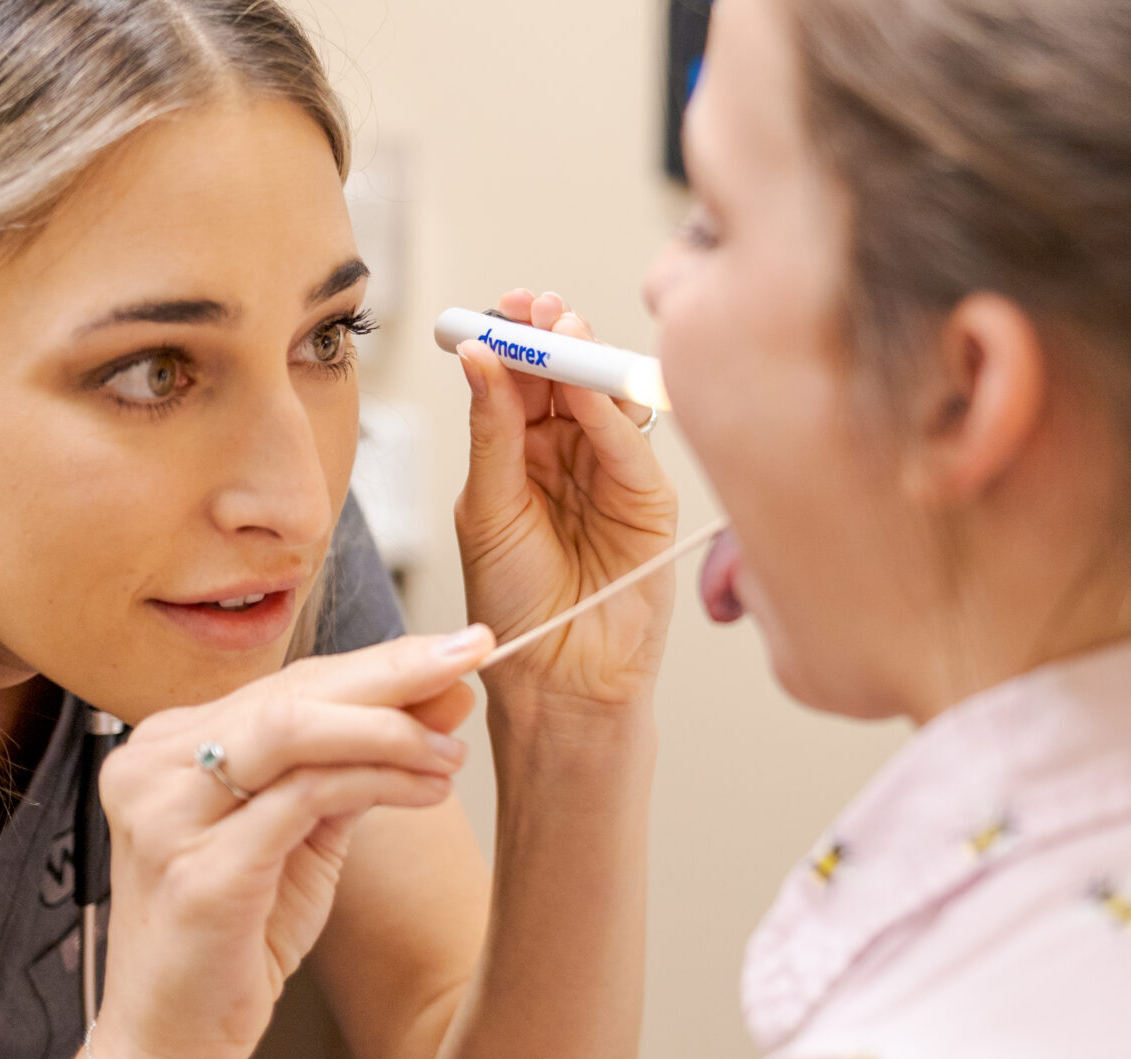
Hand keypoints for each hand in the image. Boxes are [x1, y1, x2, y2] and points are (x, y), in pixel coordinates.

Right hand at [88, 628, 491, 1058]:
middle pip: (293, 693)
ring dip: (390, 730)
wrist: (172, 1044)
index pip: (289, 684)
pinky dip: (376, 782)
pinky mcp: (198, 873)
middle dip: (394, 673)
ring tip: (452, 748)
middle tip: (472, 656)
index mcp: (169, 745)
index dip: (380, 664)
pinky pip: (303, 798)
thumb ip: (358, 763)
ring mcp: (165, 817)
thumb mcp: (303, 834)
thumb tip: (442, 695)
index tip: (458, 650)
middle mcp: (151, 765)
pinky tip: (425, 788)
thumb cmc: (234, 939)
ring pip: (295, 730)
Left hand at [456, 290, 680, 707]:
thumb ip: (492, 431)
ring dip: (582, 362)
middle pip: (567, 378)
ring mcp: (613, 475)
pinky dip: (607, 412)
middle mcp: (570, 456)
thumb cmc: (513, 605)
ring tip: (558, 331)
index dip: (514, 340)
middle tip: (534, 308)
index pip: (522, 380)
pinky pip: (630, 445)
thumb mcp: (485, 509)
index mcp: (522, 454)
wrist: (557, 678)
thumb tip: (479, 358)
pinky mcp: (651, 500)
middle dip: (551, 338)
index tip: (500, 307)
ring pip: (604, 400)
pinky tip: (581, 386)